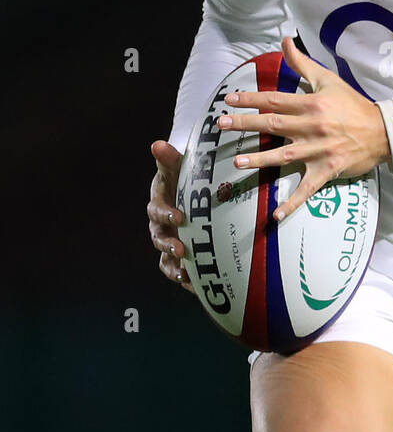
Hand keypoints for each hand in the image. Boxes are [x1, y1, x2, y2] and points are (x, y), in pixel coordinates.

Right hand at [147, 140, 195, 290]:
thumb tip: (157, 143)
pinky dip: (185, 280)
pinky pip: (177, 272)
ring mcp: (168, 243)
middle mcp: (159, 226)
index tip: (179, 217)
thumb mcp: (178, 169)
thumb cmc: (184, 180)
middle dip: (168, 244)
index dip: (165, 214)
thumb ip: (169, 160)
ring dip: (174, 267)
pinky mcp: (178, 259)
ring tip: (185, 274)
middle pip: (158, 238)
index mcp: (159, 204)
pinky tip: (196, 287)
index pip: (157, 210)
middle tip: (181, 249)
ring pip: (165, 259)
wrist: (193, 197)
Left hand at [216, 36, 391, 220]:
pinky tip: (276, 215)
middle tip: (222, 124)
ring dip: (261, 159)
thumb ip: (303, 63)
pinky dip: (293, 203)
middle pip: (274, 124)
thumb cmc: (353, 104)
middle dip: (247, 124)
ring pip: (285, 155)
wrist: (383, 131)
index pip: (275, 100)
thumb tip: (285, 40)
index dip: (251, 99)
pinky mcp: (328, 171)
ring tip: (238, 161)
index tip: (229, 99)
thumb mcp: (328, 80)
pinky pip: (308, 189)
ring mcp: (319, 151)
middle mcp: (312, 127)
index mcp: (311, 104)